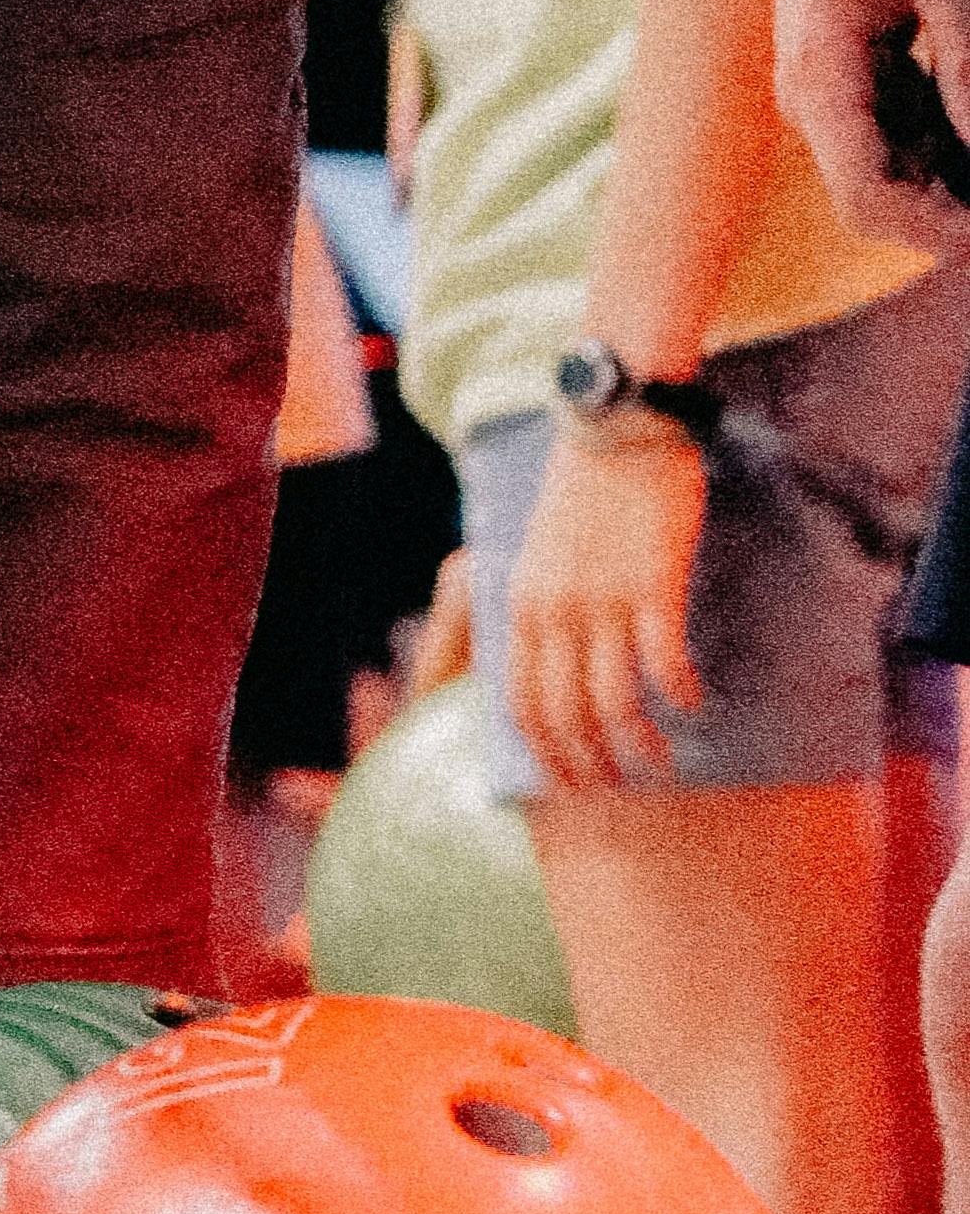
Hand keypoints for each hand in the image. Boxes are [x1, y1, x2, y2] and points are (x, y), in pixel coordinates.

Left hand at [502, 423, 705, 792]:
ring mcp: (601, 601)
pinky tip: (694, 707)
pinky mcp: (651, 584)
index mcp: (519, 606)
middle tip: (621, 787)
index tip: (570, 781)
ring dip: (638, 745)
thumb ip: (539, 609)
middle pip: (564, 715)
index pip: (520, 704)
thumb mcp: (537, 555)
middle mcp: (553, 612)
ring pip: (613, 701)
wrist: (615, 426)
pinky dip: (678, 695)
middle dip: (591, 764)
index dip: (545, 753)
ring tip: (662, 765)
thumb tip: (550, 669)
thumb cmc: (581, 491)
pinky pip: (663, 662)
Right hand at [777, 0, 969, 256]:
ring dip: (964, 176)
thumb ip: (968, 59)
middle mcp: (814, 94)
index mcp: (822, 73)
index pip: (872, 200)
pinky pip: (908, 132)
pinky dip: (959, 138)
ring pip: (902, 171)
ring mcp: (831, 84)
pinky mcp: (854, 67)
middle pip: (886, 198)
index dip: (949, 234)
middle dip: (962, 208)